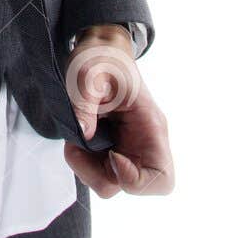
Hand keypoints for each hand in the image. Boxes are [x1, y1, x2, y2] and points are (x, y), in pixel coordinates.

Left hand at [62, 24, 174, 198]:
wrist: (99, 50)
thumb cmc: (101, 58)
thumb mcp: (89, 72)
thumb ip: (85, 101)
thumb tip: (84, 134)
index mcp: (151, 126)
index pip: (162, 179)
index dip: (135, 180)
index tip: (110, 155)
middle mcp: (145, 143)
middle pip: (134, 187)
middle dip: (101, 174)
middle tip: (83, 146)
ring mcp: (130, 148)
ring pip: (112, 182)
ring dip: (87, 166)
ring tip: (76, 137)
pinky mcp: (115, 148)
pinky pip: (100, 171)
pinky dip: (83, 161)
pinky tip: (78, 137)